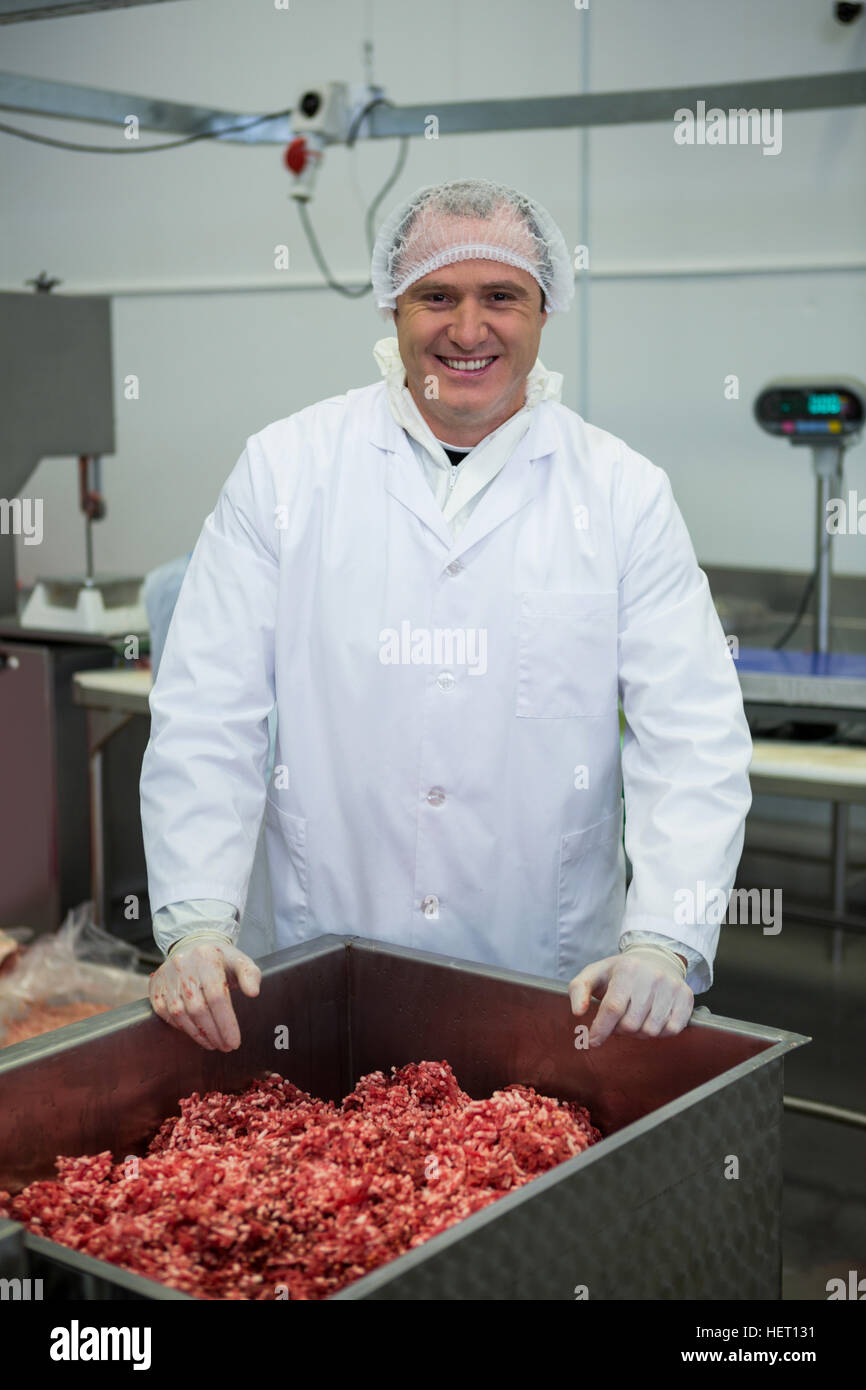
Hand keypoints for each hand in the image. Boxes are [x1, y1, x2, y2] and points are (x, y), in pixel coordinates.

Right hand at [149, 934, 260, 1051]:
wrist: (191, 946)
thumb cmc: (220, 959)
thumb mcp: (240, 961)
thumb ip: (250, 975)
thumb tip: (253, 992)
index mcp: (207, 957)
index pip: (217, 996)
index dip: (226, 1022)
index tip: (235, 1041)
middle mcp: (183, 966)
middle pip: (198, 1008)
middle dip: (214, 1033)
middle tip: (226, 1046)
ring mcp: (167, 978)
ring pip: (181, 1014)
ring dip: (198, 1034)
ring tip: (214, 1044)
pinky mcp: (156, 988)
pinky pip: (166, 1014)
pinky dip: (182, 1027)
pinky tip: (195, 1033)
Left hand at [569, 947, 693, 1046]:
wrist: (656, 959)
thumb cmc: (622, 972)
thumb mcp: (595, 973)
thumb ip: (579, 990)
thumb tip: (578, 1012)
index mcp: (628, 969)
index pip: (613, 1008)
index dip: (601, 1029)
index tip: (592, 1041)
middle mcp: (653, 976)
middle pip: (631, 1024)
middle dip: (620, 1029)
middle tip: (618, 1021)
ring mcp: (672, 987)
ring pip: (651, 1030)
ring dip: (639, 1032)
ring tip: (635, 1018)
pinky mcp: (687, 998)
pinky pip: (671, 1030)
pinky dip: (659, 1032)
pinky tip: (652, 1019)